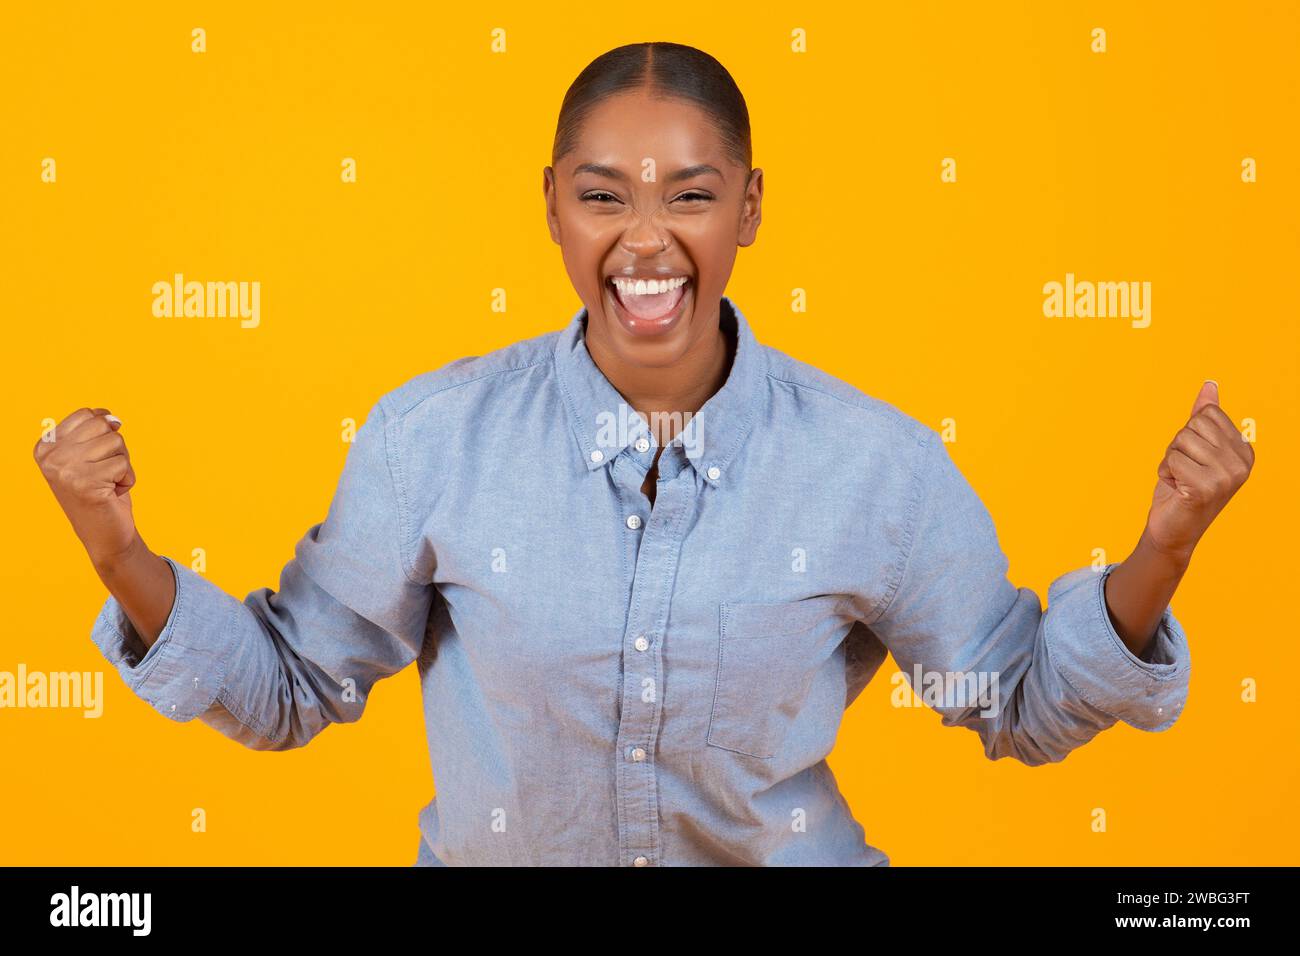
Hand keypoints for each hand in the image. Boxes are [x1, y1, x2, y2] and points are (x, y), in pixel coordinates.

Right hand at [34, 407, 139, 568]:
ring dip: (122, 464)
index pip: (87, 414)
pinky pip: (123, 464)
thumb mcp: (91, 454)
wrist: (105, 534)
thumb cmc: (101, 491)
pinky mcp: (85, 483)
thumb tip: (113, 419)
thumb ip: (95, 431)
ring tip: (107, 483)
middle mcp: (50, 457)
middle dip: (115, 448)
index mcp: (45, 446)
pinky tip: (112, 494)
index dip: (104, 430)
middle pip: (103, 425)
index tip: (97, 456)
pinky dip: (127, 479)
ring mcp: (64, 470)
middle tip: (104, 472)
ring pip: (116, 442)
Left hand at [1145, 381, 1253, 563]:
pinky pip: (1172, 460)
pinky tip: (1176, 489)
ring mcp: (1227, 476)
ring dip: (1170, 460)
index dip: (1189, 433)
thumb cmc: (1182, 486)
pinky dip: (1165, 473)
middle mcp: (1242, 462)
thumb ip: (1203, 417)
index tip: (1193, 458)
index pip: (1207, 414)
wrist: (1173, 529)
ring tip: (1180, 480)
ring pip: (1180, 441)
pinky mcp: (1205, 487)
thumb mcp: (1194, 447)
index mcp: (1244, 450)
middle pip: (1193, 425)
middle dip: (1178, 446)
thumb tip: (1210, 385)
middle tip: (1183, 471)